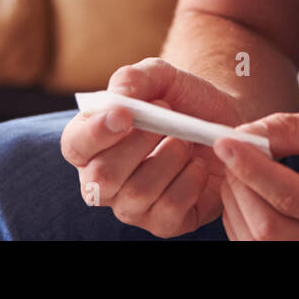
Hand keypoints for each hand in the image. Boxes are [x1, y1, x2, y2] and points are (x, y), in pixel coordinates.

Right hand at [60, 57, 242, 237]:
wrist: (224, 119)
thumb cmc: (182, 99)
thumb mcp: (160, 75)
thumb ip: (133, 78)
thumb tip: (118, 97)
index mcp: (92, 143)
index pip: (75, 146)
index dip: (95, 133)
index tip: (125, 114)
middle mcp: (104, 181)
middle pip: (101, 177)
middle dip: (137, 145)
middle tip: (167, 116)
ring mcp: (132, 206)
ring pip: (137, 194)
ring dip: (169, 158)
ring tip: (186, 139)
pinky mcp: (164, 222)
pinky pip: (169, 211)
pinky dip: (189, 181)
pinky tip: (198, 164)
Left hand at [215, 106, 298, 239]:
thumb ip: (291, 129)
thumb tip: (243, 137)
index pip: (291, 198)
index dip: (252, 169)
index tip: (225, 141)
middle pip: (269, 228)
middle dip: (240, 184)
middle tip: (233, 149)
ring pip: (255, 240)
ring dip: (235, 198)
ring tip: (243, 164)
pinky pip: (254, 245)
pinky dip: (240, 213)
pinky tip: (250, 186)